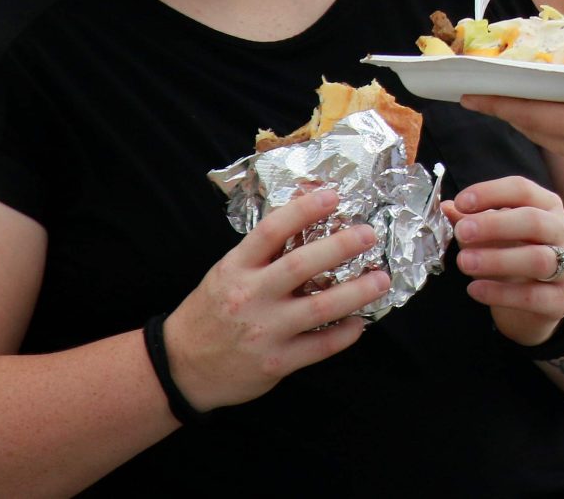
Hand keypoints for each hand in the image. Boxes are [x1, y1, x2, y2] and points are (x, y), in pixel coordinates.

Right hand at [160, 187, 389, 411]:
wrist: (182, 367)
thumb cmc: (212, 312)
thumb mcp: (227, 273)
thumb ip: (262, 252)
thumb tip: (305, 215)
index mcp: (235, 268)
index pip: (271, 230)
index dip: (304, 210)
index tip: (333, 196)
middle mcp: (250, 296)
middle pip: (301, 264)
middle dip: (341, 246)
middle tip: (369, 234)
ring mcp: (264, 331)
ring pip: (320, 307)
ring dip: (358, 291)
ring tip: (381, 279)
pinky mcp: (276, 362)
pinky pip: (320, 346)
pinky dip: (345, 333)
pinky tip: (359, 322)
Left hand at [444, 176, 563, 347]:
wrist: (540, 305)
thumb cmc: (516, 259)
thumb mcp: (495, 236)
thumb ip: (472, 221)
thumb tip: (446, 207)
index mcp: (548, 206)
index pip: (523, 189)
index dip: (491, 192)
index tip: (461, 203)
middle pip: (534, 221)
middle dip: (494, 225)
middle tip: (462, 232)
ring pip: (538, 259)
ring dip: (497, 260)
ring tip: (464, 263)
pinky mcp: (562, 300)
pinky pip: (533, 296)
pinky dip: (500, 293)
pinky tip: (474, 290)